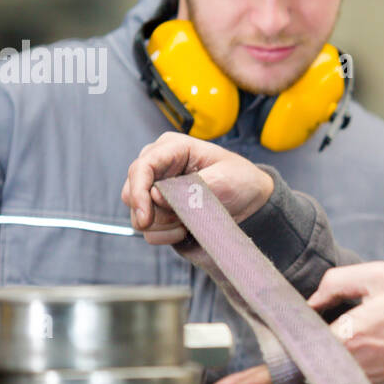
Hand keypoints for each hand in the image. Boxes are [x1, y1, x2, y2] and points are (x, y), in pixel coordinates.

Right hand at [121, 132, 273, 244]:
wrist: (251, 202)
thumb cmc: (240, 180)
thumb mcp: (224, 179)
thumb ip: (191, 188)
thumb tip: (156, 196)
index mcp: (172, 148)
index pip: (141, 167)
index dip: (139, 191)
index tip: (146, 216)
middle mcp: (158, 168)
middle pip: (132, 193)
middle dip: (154, 212)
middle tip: (182, 218)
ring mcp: (155, 191)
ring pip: (138, 215)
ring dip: (164, 225)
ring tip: (189, 221)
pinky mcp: (158, 212)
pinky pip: (149, 231)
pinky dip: (166, 235)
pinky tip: (186, 229)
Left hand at [208, 261, 383, 383]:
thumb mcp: (380, 278)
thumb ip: (337, 282)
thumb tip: (309, 301)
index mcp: (345, 341)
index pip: (290, 361)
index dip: (254, 379)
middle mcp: (346, 369)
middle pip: (291, 380)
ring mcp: (355, 383)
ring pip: (308, 381)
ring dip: (279, 382)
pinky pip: (329, 382)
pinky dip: (312, 377)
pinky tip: (291, 379)